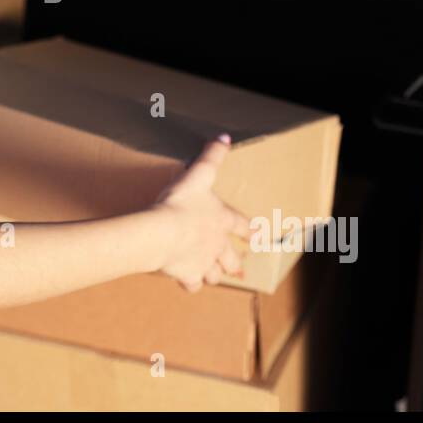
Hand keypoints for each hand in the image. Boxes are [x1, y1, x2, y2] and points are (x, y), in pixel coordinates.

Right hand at [152, 135, 251, 291]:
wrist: (163, 232)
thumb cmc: (181, 203)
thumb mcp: (199, 174)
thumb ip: (212, 156)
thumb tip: (225, 138)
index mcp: (222, 220)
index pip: (243, 226)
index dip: (251, 231)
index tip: (259, 237)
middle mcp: (218, 245)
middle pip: (232, 259)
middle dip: (236, 264)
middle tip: (241, 269)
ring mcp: (204, 263)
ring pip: (215, 275)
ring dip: (215, 274)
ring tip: (214, 277)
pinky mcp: (187, 275)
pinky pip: (192, 284)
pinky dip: (190, 283)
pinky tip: (186, 280)